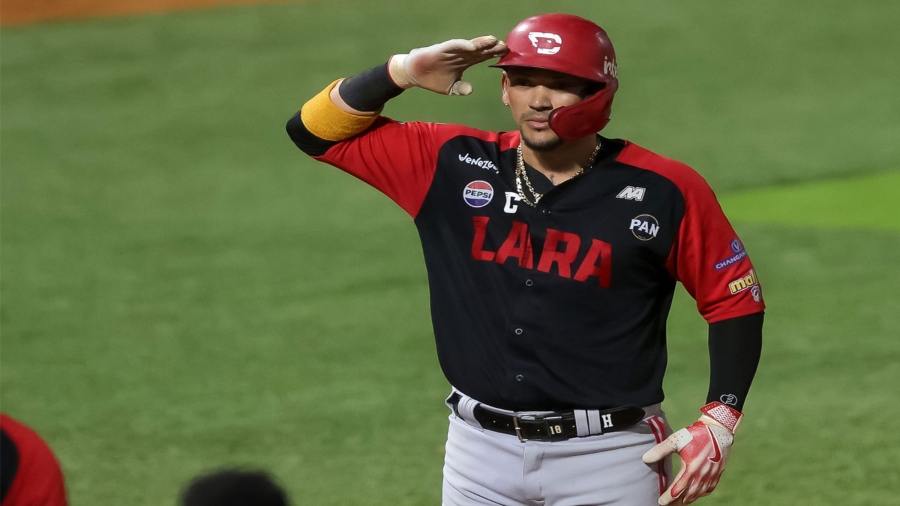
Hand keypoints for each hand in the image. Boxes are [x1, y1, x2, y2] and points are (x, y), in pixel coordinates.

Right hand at [388, 36, 507, 94]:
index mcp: (464, 62)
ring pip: (470, 45)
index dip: (494, 56)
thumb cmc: (433, 79)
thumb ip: (461, 89)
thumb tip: (471, 90)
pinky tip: (473, 46)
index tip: (507, 56)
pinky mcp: (442, 49)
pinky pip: (454, 45)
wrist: (414, 74)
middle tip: (506, 47)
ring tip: (494, 41)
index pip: (483, 58)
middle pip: (480, 50)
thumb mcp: (450, 89)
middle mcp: (461, 54)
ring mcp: (452, 51)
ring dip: (481, 43)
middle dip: (493, 48)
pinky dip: (463, 45)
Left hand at [642, 402, 741, 504]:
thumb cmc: (696, 434)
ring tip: (679, 503)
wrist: (719, 430)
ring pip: (698, 493)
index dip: (669, 497)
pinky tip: (695, 495)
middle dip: (677, 501)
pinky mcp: (717, 473)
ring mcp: (711, 476)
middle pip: (688, 495)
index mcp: (691, 468)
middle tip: (668, 505)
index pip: (677, 489)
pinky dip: (700, 494)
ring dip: (688, 499)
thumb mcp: (676, 440)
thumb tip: (645, 459)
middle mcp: (702, 475)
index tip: (661, 502)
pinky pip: (709, 489)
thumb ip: (660, 450)